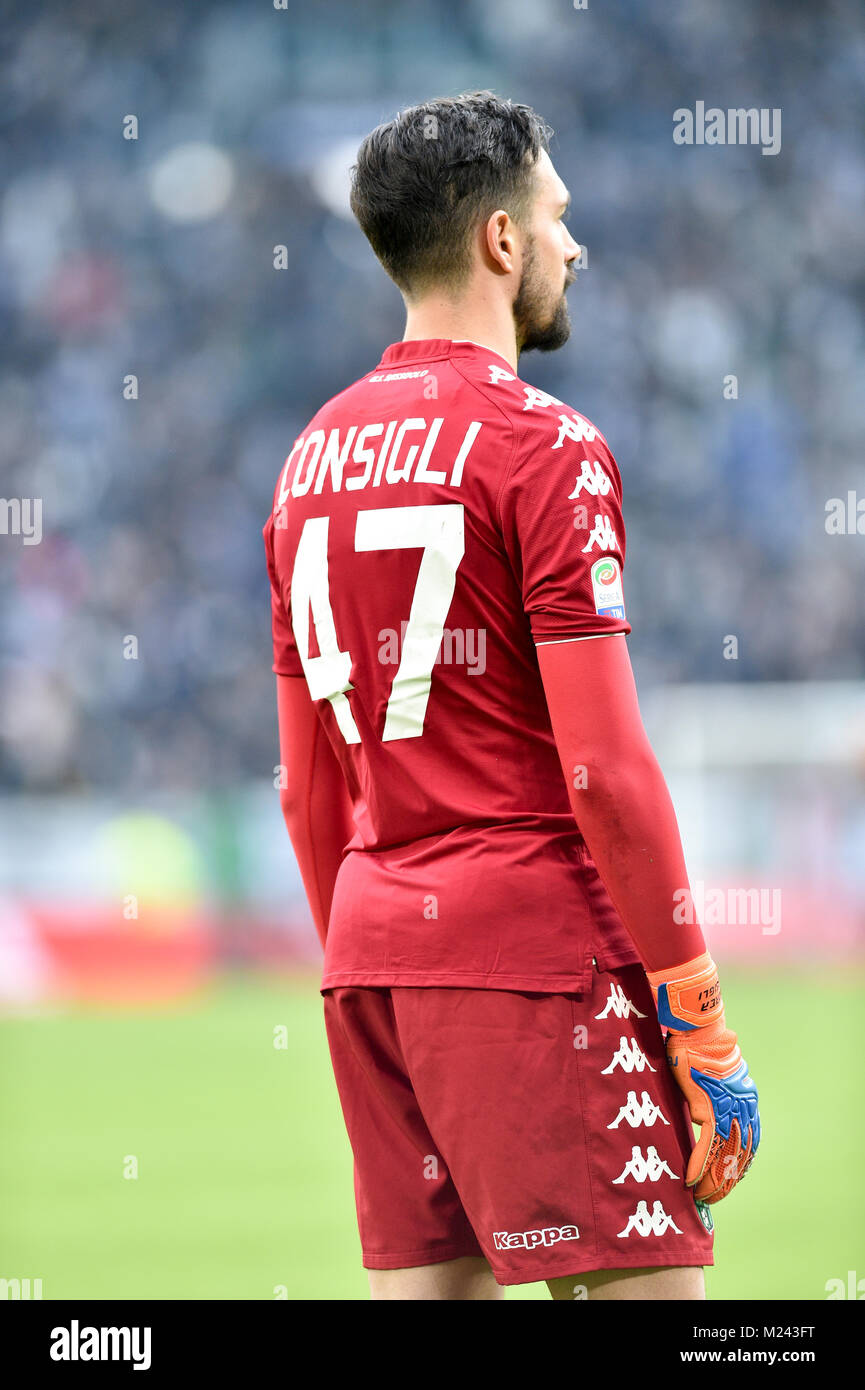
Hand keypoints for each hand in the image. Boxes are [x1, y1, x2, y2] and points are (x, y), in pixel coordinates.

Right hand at [647, 952, 759, 1203]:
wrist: (694, 1029)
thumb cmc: (694, 1048)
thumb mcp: (705, 1080)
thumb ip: (706, 1102)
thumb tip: (696, 1123)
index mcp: (744, 1101)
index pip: (746, 1144)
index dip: (735, 1167)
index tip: (725, 1184)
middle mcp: (743, 1107)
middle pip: (740, 1154)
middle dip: (726, 1181)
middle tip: (712, 1199)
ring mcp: (729, 1108)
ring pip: (726, 1155)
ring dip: (712, 1179)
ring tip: (700, 1195)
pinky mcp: (711, 1107)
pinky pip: (708, 1146)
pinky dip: (699, 1165)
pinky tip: (691, 1180)